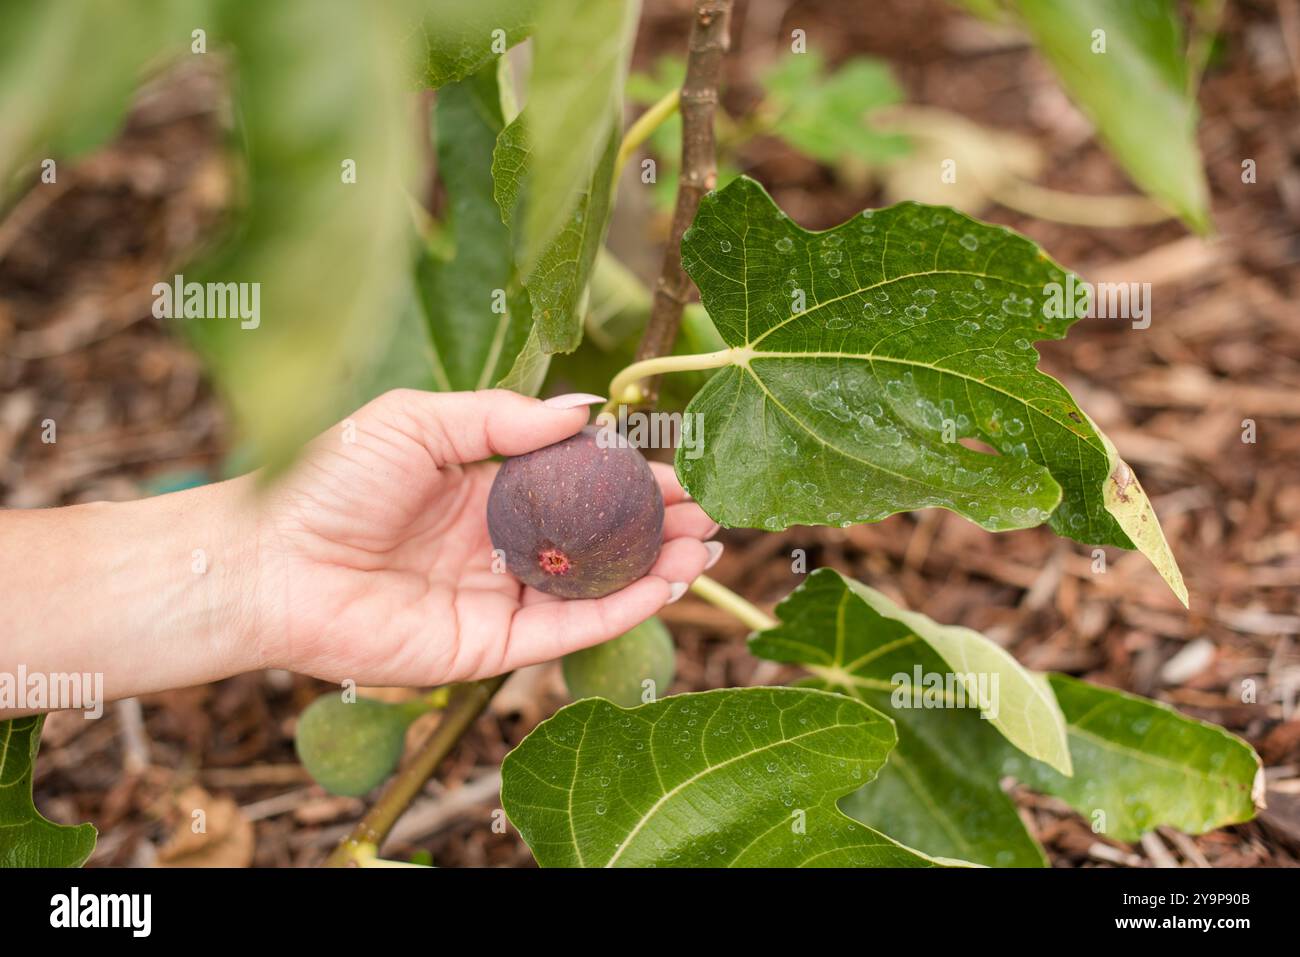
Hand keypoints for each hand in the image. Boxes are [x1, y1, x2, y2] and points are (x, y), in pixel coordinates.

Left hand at [252, 389, 720, 686]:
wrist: (267, 561)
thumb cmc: (328, 482)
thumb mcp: (419, 423)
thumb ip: (502, 418)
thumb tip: (586, 409)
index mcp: (480, 489)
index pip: (573, 485)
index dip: (626, 477)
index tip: (675, 465)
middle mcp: (495, 545)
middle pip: (594, 537)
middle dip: (653, 524)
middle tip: (707, 509)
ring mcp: (495, 597)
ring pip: (591, 586)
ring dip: (651, 567)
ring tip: (704, 545)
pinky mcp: (488, 647)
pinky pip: (566, 629)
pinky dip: (618, 611)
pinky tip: (663, 584)